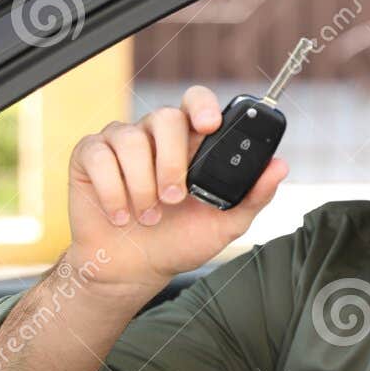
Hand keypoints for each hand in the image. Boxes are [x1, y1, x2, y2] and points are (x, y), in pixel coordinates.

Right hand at [66, 84, 288, 288]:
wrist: (134, 270)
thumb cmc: (179, 241)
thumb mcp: (225, 224)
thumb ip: (253, 195)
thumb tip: (280, 166)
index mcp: (190, 142)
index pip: (195, 100)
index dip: (202, 106)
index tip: (209, 127)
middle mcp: (155, 135)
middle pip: (164, 118)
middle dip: (172, 161)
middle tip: (174, 198)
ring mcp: (120, 142)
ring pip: (130, 139)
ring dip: (142, 185)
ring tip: (148, 215)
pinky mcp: (90, 156)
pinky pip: (99, 156)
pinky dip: (113, 191)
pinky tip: (120, 215)